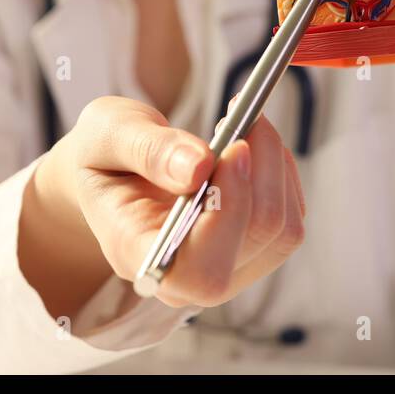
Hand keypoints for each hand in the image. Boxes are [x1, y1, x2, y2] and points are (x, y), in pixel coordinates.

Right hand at [46, 95, 306, 309]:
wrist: (112, 172)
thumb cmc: (104, 155)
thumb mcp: (107, 135)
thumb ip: (147, 149)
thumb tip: (200, 166)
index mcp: (137, 255)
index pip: (199, 267)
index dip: (228, 211)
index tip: (234, 146)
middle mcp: (185, 278)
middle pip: (253, 242)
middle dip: (261, 172)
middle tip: (244, 115)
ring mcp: (223, 269)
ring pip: (281, 231)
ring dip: (275, 167)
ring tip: (246, 124)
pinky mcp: (251, 252)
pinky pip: (290, 221)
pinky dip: (281, 174)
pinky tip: (253, 146)